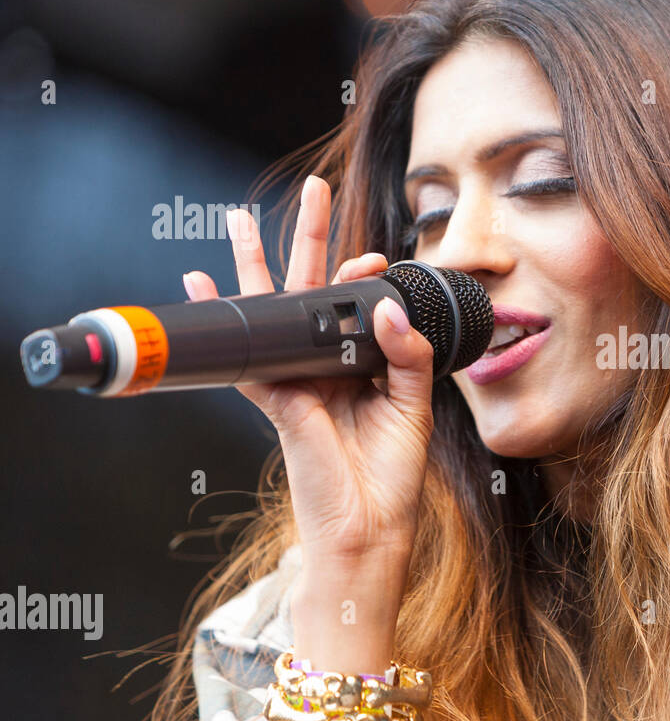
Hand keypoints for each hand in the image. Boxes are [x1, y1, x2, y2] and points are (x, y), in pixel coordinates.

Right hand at [183, 175, 434, 673]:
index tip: (375, 254)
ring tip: (238, 218)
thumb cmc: (391, 478)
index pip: (358, 307)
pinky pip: (246, 352)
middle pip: (314, 292)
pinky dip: (225, 317)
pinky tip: (203, 283)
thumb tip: (385, 307)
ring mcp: (299, 380)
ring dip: (257, 264)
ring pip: (274, 312)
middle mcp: (329, 366)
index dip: (363, 277)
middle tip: (314, 189)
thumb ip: (407, 355)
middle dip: (311, 239)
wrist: (367, 531)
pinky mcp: (277, 399)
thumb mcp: (414, 408)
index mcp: (366, 367)